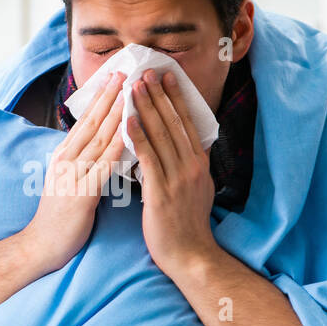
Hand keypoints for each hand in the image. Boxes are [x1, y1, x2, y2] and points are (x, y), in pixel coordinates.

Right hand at [22, 68, 125, 271]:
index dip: (102, 97)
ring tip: (131, 94)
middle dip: (109, 96)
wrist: (42, 245)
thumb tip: (102, 141)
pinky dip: (116, 149)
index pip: (86, 120)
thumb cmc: (61, 215)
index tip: (116, 77)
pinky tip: (129, 136)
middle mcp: (66, 159)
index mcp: (64, 154)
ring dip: (115, 115)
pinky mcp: (81, 194)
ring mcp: (72, 175)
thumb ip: (84, 160)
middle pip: (91, 122)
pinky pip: (101, 167)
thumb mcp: (69, 179)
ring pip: (97, 139)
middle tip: (125, 73)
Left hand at [127, 68, 216, 274]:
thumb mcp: (197, 190)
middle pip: (173, 122)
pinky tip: (127, 119)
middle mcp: (191, 166)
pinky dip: (138, 136)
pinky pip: (148, 158)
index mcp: (198, 164)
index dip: (176, 97)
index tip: (167, 76)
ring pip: (160, 135)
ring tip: (135, 85)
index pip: (187, 123)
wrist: (191, 256)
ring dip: (146, 107)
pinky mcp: (161, 192)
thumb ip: (189, 166)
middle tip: (147, 70)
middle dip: (159, 94)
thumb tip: (185, 148)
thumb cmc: (187, 225)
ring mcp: (178, 178)